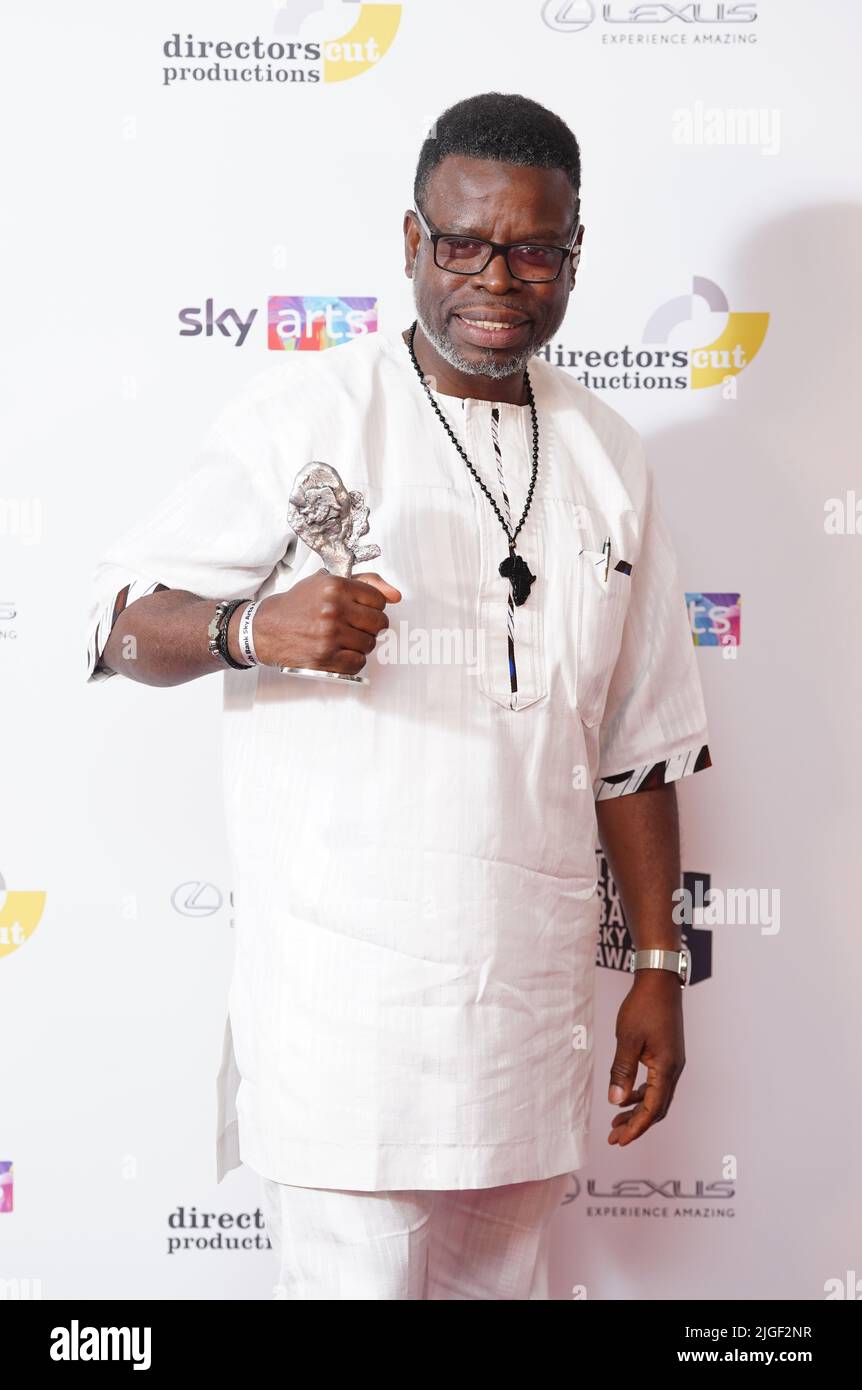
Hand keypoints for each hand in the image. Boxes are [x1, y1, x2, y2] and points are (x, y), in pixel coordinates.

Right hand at [243, 570, 400, 676]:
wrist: (265, 628)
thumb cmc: (297, 605)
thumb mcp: (326, 582)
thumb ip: (365, 582)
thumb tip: (396, 596)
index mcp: (335, 586)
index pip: (378, 600)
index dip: (373, 607)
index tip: (360, 610)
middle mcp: (333, 609)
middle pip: (379, 623)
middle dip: (371, 626)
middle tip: (356, 626)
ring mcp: (330, 635)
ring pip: (370, 644)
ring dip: (361, 644)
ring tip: (344, 639)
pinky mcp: (325, 657)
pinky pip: (358, 662)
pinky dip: (353, 660)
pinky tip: (340, 652)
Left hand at [607, 969, 684, 1146]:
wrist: (659, 982)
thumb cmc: (643, 1006)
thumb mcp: (628, 1040)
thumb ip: (622, 1072)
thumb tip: (616, 1102)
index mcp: (666, 1068)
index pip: (652, 1109)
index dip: (636, 1127)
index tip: (620, 1141)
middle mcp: (673, 1069)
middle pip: (657, 1108)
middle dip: (636, 1125)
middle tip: (614, 1138)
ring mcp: (672, 1062)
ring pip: (657, 1097)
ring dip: (638, 1111)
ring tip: (616, 1123)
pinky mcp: (667, 1055)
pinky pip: (656, 1084)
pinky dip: (641, 1095)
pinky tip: (626, 1097)